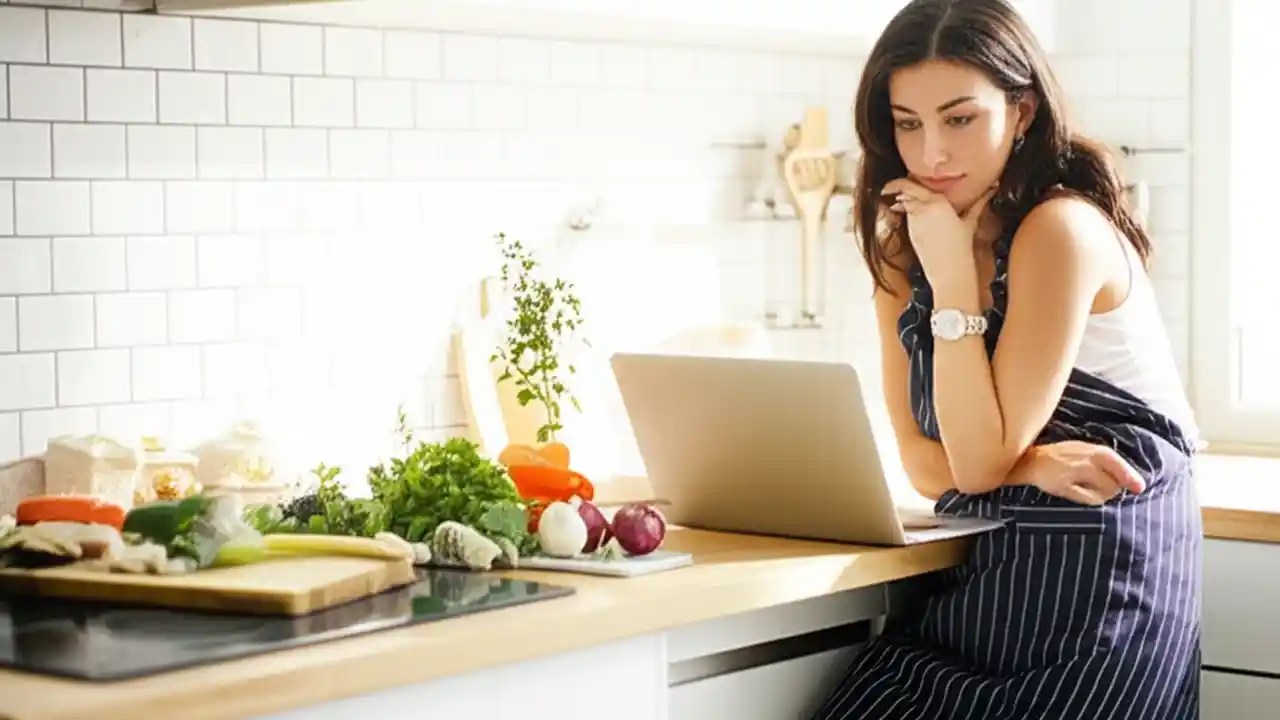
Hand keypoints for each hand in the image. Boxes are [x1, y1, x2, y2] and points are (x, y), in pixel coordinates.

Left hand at [882, 179, 993, 283]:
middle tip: (890, 189)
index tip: (898, 181)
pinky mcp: (910, 232)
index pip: (914, 184)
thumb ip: (978, 204)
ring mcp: (914, 221)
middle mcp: (924, 208)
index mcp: (939, 201)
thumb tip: (990, 190)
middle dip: (895, 187)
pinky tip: (908, 216)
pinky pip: (906, 217)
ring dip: (902, 202)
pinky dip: (906, 214)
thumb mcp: (970, 222)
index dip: (903, 181)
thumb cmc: (962, 248)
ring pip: (904, 204)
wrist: (949, 271)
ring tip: (900, 201)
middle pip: (905, 191)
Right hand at [1013, 441, 1145, 505]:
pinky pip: (1088, 499)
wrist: (1031, 460)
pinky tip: (1083, 495)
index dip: (1131, 478)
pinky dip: (1091, 500)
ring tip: (1090, 490)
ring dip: (1103, 495)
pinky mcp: (1064, 486)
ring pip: (1104, 492)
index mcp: (1095, 451)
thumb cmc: (1062, 456)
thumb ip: (1109, 463)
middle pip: (1114, 483)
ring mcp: (1075, 473)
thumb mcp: (1086, 451)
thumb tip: (1136, 482)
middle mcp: (1087, 460)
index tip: (1139, 488)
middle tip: (1102, 488)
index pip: (1119, 465)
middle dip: (1114, 489)